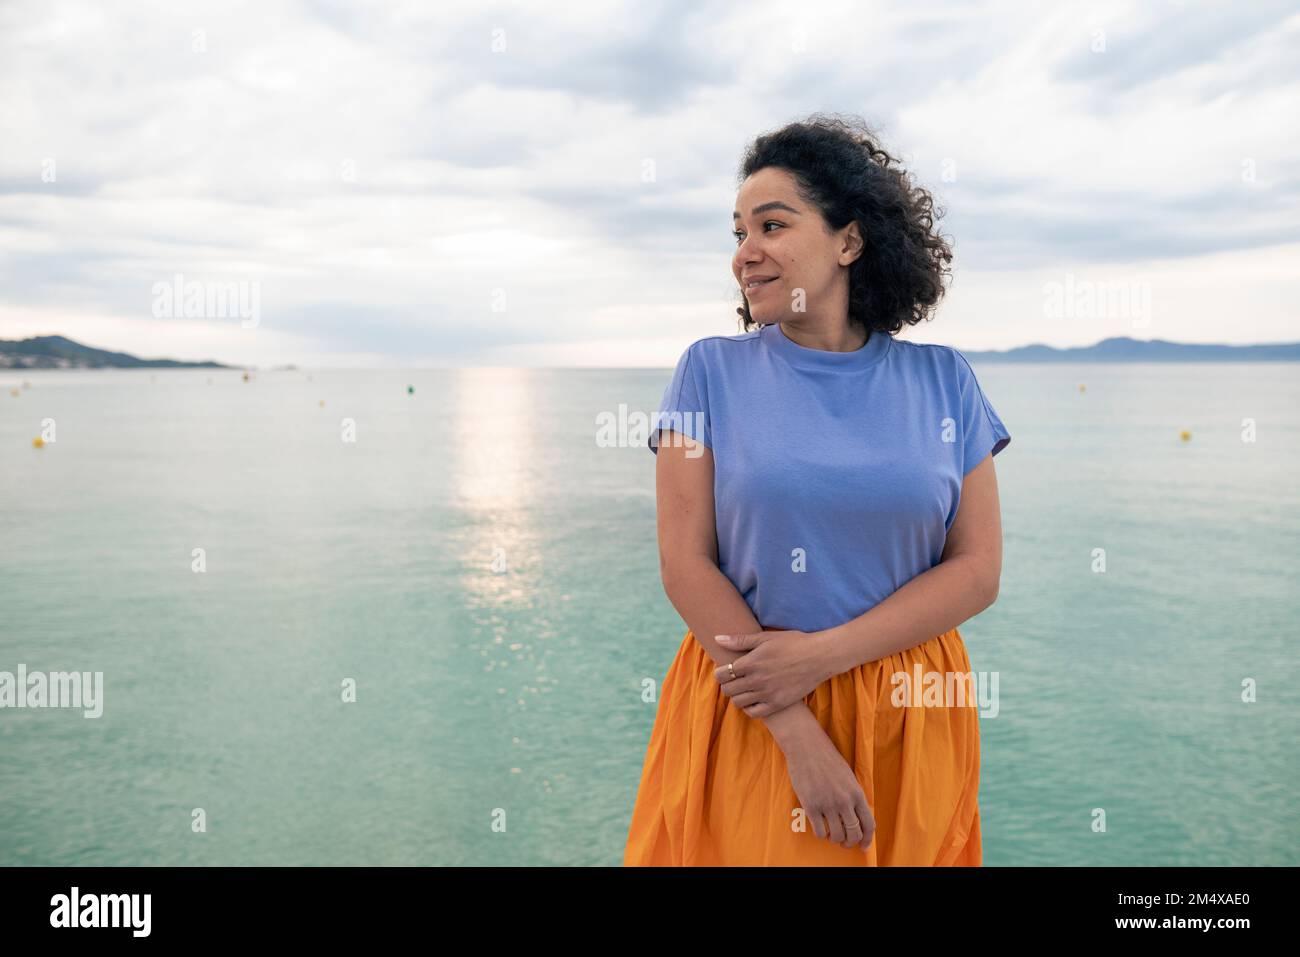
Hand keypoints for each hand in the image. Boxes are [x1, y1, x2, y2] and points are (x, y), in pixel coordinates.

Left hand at [713, 630, 832, 717]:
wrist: (819, 657)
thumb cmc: (793, 643)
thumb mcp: (765, 638)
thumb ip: (740, 640)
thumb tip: (718, 638)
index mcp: (751, 662)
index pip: (722, 674)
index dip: (719, 673)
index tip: (724, 671)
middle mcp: (756, 680)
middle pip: (728, 690)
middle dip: (727, 685)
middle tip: (733, 680)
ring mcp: (767, 694)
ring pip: (738, 703)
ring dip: (737, 697)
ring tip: (743, 690)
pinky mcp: (778, 703)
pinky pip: (754, 713)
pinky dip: (749, 708)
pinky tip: (753, 700)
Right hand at [783, 726, 874, 851]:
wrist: (807, 747)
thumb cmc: (828, 759)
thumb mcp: (848, 777)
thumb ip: (853, 797)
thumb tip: (856, 818)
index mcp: (857, 793)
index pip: (869, 824)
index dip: (867, 839)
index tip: (863, 845)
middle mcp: (844, 801)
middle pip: (853, 834)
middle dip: (850, 842)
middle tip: (845, 842)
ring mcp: (828, 805)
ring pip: (837, 836)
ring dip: (835, 839)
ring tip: (832, 835)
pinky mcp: (811, 806)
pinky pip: (820, 832)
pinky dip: (822, 834)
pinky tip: (820, 828)